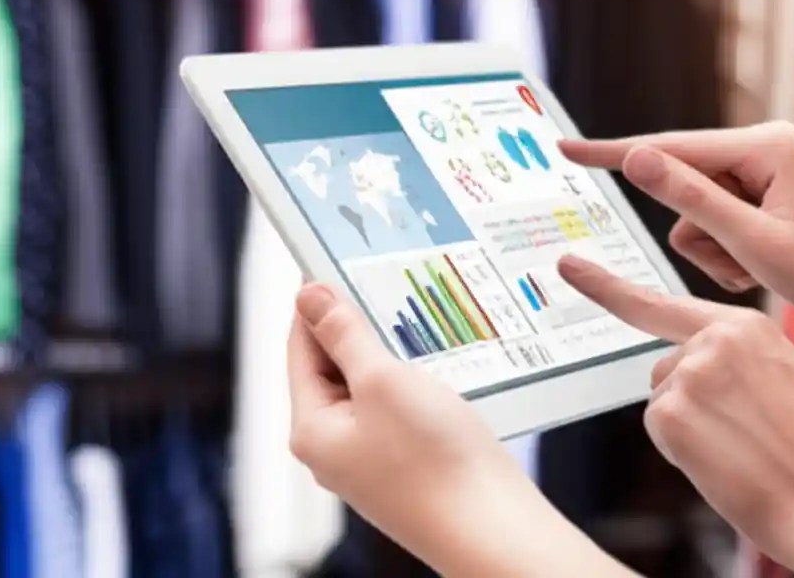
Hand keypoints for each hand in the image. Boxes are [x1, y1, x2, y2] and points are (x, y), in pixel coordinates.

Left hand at [287, 284, 633, 577]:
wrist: (493, 530)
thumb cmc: (435, 462)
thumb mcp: (382, 381)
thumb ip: (343, 335)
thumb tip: (309, 297)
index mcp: (310, 429)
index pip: (300, 348)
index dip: (319, 304)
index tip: (337, 264)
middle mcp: (332, 448)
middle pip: (333, 368)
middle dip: (359, 328)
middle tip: (387, 286)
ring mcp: (368, 460)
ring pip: (369, 388)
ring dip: (390, 354)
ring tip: (418, 322)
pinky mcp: (403, 466)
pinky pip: (396, 410)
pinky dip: (412, 383)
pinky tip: (438, 365)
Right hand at [558, 122, 793, 335]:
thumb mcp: (754, 239)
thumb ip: (690, 198)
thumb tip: (637, 159)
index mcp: (762, 147)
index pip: (667, 148)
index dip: (611, 154)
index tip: (565, 148)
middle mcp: (759, 149)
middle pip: (682, 190)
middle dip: (701, 235)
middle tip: (745, 262)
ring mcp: (761, 172)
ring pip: (694, 215)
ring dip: (714, 250)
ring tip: (757, 268)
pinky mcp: (762, 194)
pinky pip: (713, 223)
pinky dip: (727, 252)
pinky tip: (762, 266)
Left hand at [559, 254, 793, 576]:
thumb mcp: (787, 377)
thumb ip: (737, 359)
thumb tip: (694, 370)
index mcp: (743, 325)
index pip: (660, 304)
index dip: (606, 287)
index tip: (566, 266)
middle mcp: (709, 339)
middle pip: (668, 368)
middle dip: (692, 401)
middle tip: (746, 434)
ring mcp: (686, 373)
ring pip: (665, 400)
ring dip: (691, 428)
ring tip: (744, 448)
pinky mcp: (669, 412)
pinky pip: (661, 430)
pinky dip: (684, 452)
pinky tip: (725, 461)